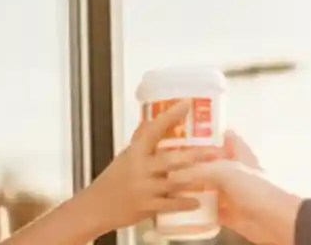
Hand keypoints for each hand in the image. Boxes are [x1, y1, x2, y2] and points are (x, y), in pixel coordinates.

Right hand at [80, 101, 221, 233]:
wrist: (96, 207)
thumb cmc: (111, 180)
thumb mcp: (124, 157)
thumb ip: (139, 141)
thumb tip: (148, 121)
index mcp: (134, 152)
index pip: (153, 128)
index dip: (170, 115)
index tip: (187, 103)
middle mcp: (139, 168)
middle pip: (171, 158)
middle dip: (194, 154)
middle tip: (214, 150)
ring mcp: (143, 188)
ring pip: (174, 181)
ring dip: (195, 178)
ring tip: (214, 174)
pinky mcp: (146, 207)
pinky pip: (169, 204)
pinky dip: (184, 202)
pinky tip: (198, 201)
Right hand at [167, 130, 302, 244]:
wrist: (275, 221)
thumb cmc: (255, 189)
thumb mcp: (224, 172)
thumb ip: (198, 171)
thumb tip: (172, 174)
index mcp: (238, 154)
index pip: (223, 136)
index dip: (208, 132)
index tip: (184, 129)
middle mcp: (234, 171)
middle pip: (210, 163)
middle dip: (192, 162)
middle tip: (167, 159)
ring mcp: (231, 193)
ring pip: (207, 186)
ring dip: (191, 186)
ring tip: (166, 182)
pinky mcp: (228, 213)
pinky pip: (207, 209)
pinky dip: (195, 209)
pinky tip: (179, 206)